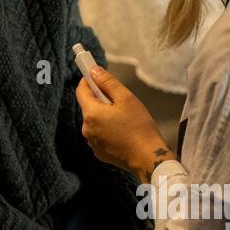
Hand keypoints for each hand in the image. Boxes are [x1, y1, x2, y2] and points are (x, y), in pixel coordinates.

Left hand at [76, 65, 174, 183]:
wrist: (148, 158)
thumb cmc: (140, 128)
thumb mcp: (126, 98)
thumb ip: (108, 82)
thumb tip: (94, 71)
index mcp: (91, 114)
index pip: (81, 91)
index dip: (88, 80)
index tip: (96, 75)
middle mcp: (86, 129)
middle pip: (89, 106)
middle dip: (101, 99)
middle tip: (120, 100)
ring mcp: (92, 142)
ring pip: (95, 120)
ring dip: (105, 115)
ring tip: (125, 118)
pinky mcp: (99, 152)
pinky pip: (99, 134)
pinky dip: (107, 129)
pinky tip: (123, 131)